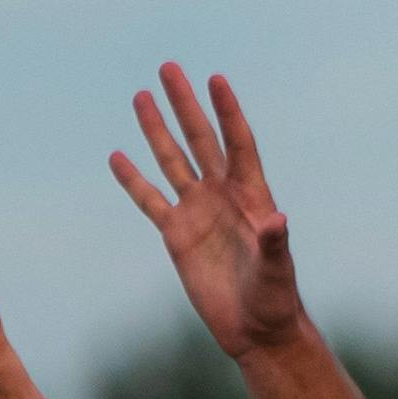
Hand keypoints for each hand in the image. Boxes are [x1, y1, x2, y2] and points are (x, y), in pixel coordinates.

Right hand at [110, 63, 307, 363]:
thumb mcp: (277, 270)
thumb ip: (276, 244)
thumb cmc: (275, 298)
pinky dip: (133, 179)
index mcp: (251, 195)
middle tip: (169, 68)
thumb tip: (279, 221)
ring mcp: (197, 212)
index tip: (215, 79)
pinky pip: (150, 200)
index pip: (237, 143)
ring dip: (157, 129)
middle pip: (200, 139)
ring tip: (141, 95)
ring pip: (172, 160)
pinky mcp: (177, 235)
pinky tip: (118, 156)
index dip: (227, 112)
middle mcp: (222, 195)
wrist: (255, 330)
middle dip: (185, 104)